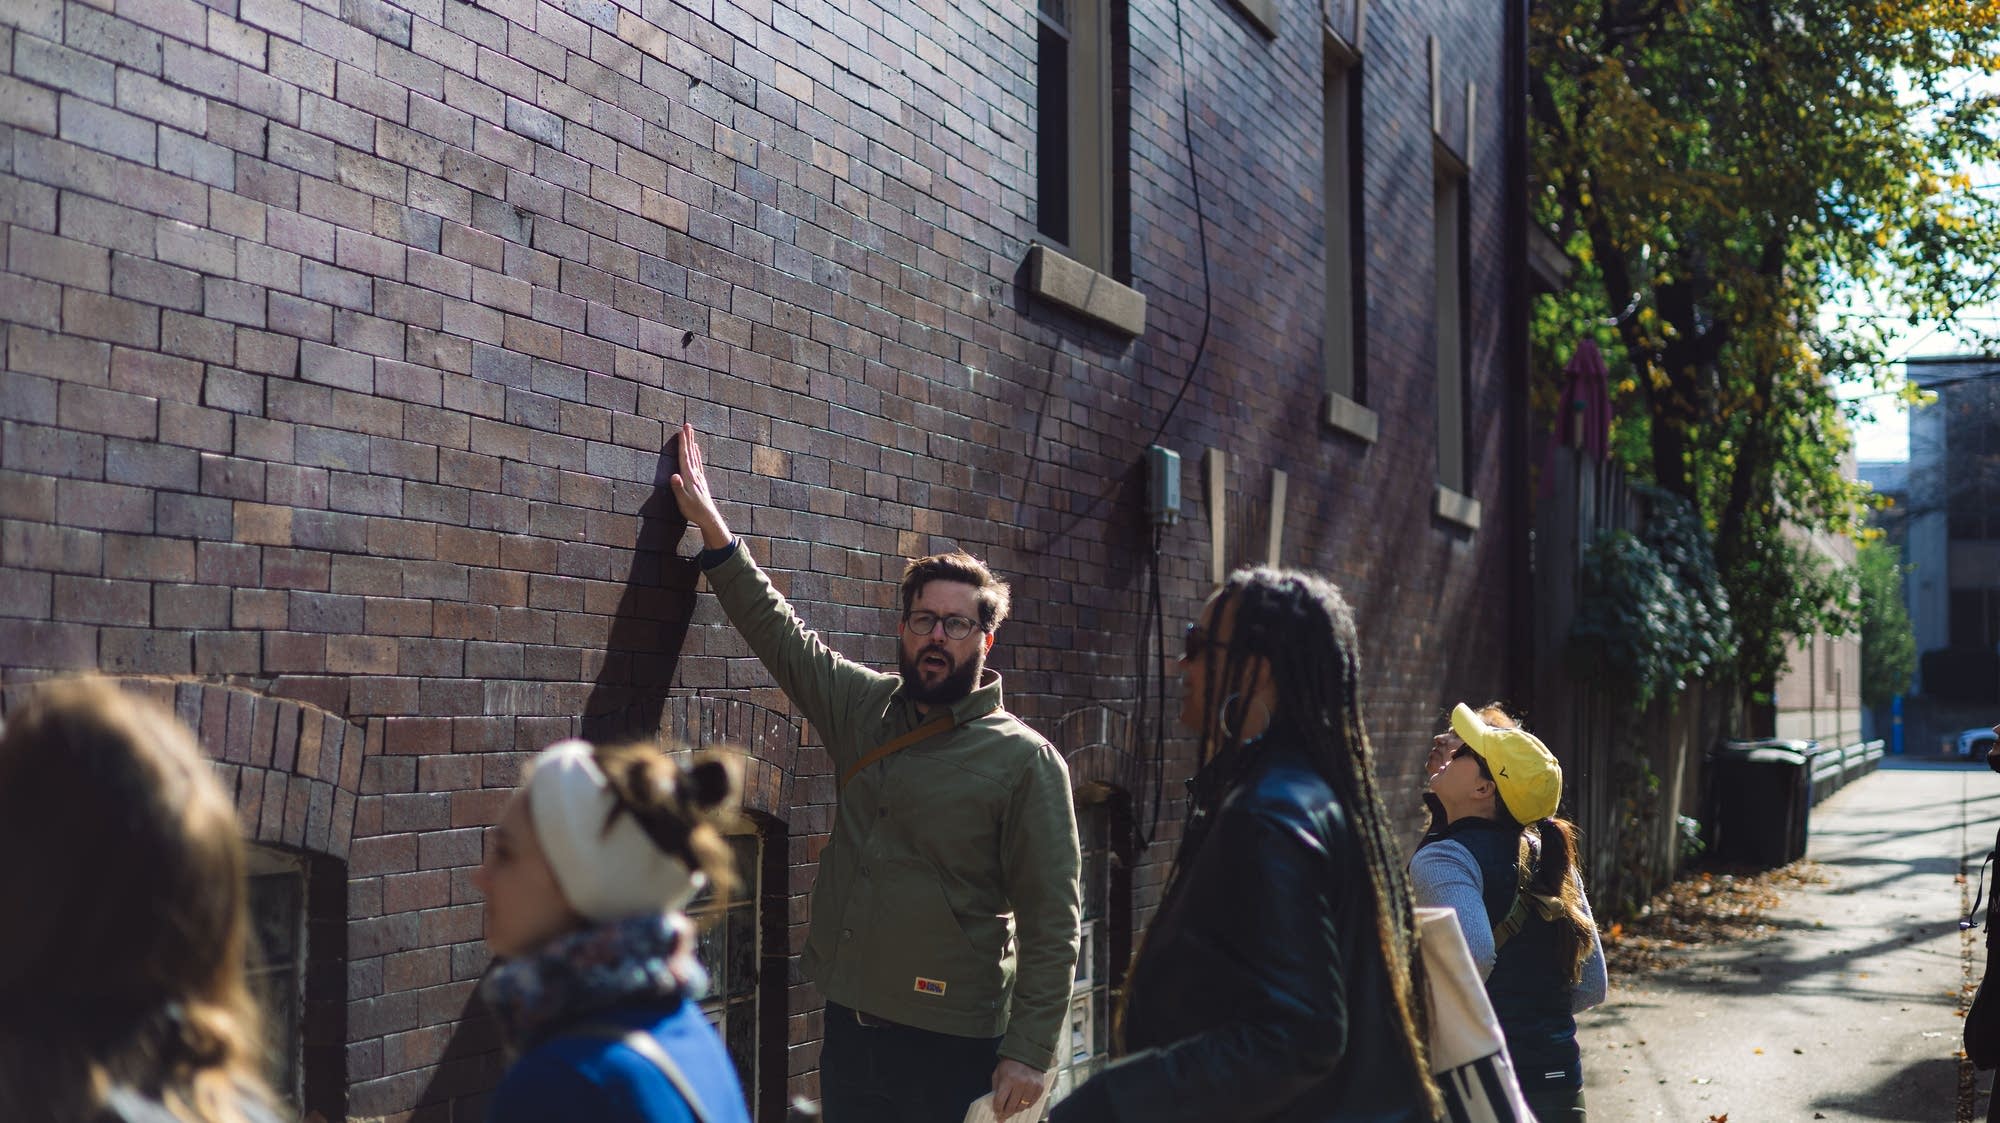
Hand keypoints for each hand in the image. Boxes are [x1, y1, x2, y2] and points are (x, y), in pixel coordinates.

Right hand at [670, 422, 732, 549]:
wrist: (708, 517)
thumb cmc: (693, 510)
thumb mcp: (683, 501)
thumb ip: (678, 488)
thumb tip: (673, 475)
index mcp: (689, 477)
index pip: (684, 457)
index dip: (682, 443)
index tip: (681, 431)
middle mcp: (695, 474)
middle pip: (690, 452)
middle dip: (688, 438)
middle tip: (687, 425)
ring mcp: (699, 476)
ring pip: (694, 455)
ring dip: (692, 443)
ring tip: (690, 432)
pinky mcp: (701, 480)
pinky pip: (698, 462)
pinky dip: (696, 454)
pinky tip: (696, 450)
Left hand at [990, 1058, 1046, 1120]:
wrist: (1028, 1053)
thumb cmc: (1010, 1064)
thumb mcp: (998, 1073)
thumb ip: (996, 1088)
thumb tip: (996, 1105)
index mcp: (1008, 1079)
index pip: (1000, 1101)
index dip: (997, 1109)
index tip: (996, 1112)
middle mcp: (1021, 1084)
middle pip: (1012, 1107)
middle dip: (1006, 1113)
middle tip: (1003, 1116)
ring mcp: (1031, 1086)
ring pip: (1022, 1107)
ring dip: (1016, 1109)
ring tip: (1012, 1108)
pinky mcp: (1039, 1087)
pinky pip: (1032, 1103)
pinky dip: (1026, 1105)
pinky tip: (1022, 1102)